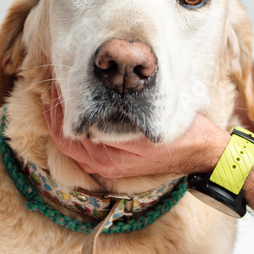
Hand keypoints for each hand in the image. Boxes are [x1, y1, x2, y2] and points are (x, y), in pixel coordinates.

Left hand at [42, 89, 227, 178]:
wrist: (203, 153)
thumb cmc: (180, 132)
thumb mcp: (148, 118)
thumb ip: (120, 116)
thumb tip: (90, 101)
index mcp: (109, 155)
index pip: (69, 132)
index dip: (58, 107)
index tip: (56, 84)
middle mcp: (105, 165)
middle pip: (66, 140)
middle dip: (55, 114)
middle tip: (50, 88)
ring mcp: (109, 168)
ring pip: (72, 147)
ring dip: (63, 124)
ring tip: (59, 99)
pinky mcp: (115, 168)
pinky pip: (83, 153)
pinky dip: (75, 135)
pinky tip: (77, 117)